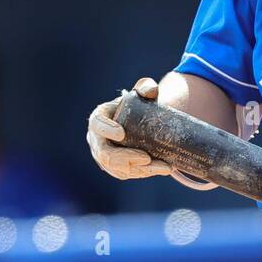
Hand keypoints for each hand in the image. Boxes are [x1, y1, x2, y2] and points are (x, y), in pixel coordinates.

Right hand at [86, 77, 217, 189]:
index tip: (122, 134)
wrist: (141, 121)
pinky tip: (161, 169)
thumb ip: (146, 87)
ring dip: (140, 170)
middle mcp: (97, 140)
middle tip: (147, 158)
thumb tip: (151, 91)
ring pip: (118, 168)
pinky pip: (126, 174)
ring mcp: (104, 156)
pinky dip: (144, 173)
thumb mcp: (142, 93)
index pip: (97, 124)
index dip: (107, 130)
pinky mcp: (115, 168)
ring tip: (164, 167)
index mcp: (99, 118)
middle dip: (126, 158)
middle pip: (106, 154)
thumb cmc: (138, 104)